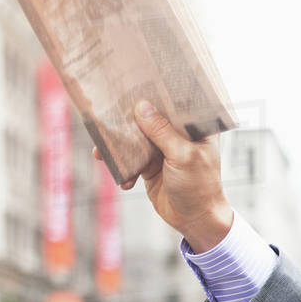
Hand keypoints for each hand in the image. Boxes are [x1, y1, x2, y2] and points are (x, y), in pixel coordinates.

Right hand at [96, 100, 232, 251]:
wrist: (195, 220)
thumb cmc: (199, 187)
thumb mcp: (182, 156)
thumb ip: (162, 132)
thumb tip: (142, 106)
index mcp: (196, 128)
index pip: (176, 103)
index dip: (157, 92)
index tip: (135, 81)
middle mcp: (180, 135)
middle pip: (151, 118)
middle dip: (129, 118)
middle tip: (107, 112)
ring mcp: (164, 150)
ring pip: (136, 139)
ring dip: (119, 145)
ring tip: (101, 151)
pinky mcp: (151, 166)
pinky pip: (131, 159)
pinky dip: (122, 166)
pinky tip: (123, 179)